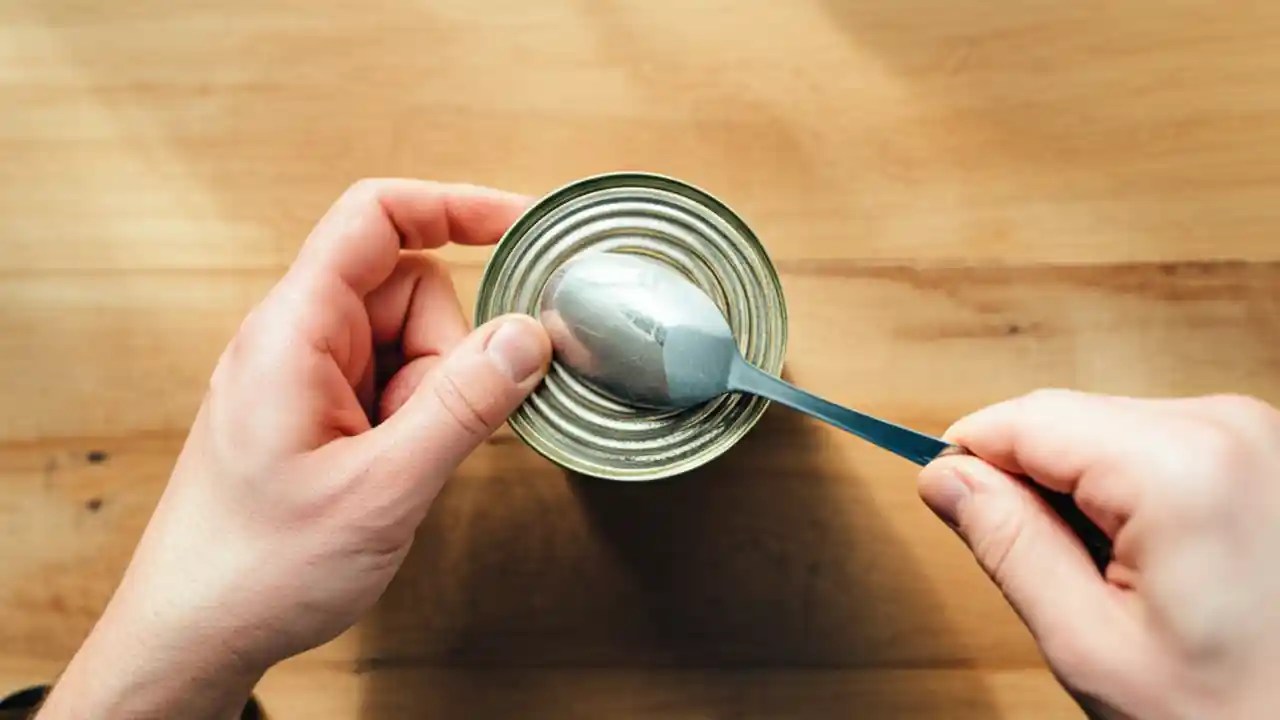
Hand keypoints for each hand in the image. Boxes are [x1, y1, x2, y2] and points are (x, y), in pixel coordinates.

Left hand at [38, 179, 551, 718]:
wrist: (192, 635)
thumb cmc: (258, 567)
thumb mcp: (382, 487)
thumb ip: (462, 405)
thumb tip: (527, 334)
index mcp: (294, 331)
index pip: (375, 219)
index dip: (453, 206)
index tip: (522, 225)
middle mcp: (296, 339)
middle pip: (409, 292)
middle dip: (446, 355)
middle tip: (429, 433)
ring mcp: (306, 376)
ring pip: (408, 344)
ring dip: (431, 398)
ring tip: (400, 467)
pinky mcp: (317, 412)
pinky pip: (392, 385)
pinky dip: (415, 421)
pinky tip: (395, 474)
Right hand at [919, 390, 1279, 718]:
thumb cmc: (1237, 713)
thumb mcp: (1091, 643)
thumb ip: (1008, 545)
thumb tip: (944, 476)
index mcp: (1179, 465)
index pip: (1023, 420)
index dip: (969, 460)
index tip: (950, 508)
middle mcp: (1226, 424)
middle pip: (1065, 421)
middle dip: (1035, 486)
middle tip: (1058, 579)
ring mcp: (1255, 434)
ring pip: (1106, 431)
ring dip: (1085, 495)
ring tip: (1121, 581)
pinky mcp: (1265, 451)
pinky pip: (1156, 445)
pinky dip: (1132, 495)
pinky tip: (1161, 565)